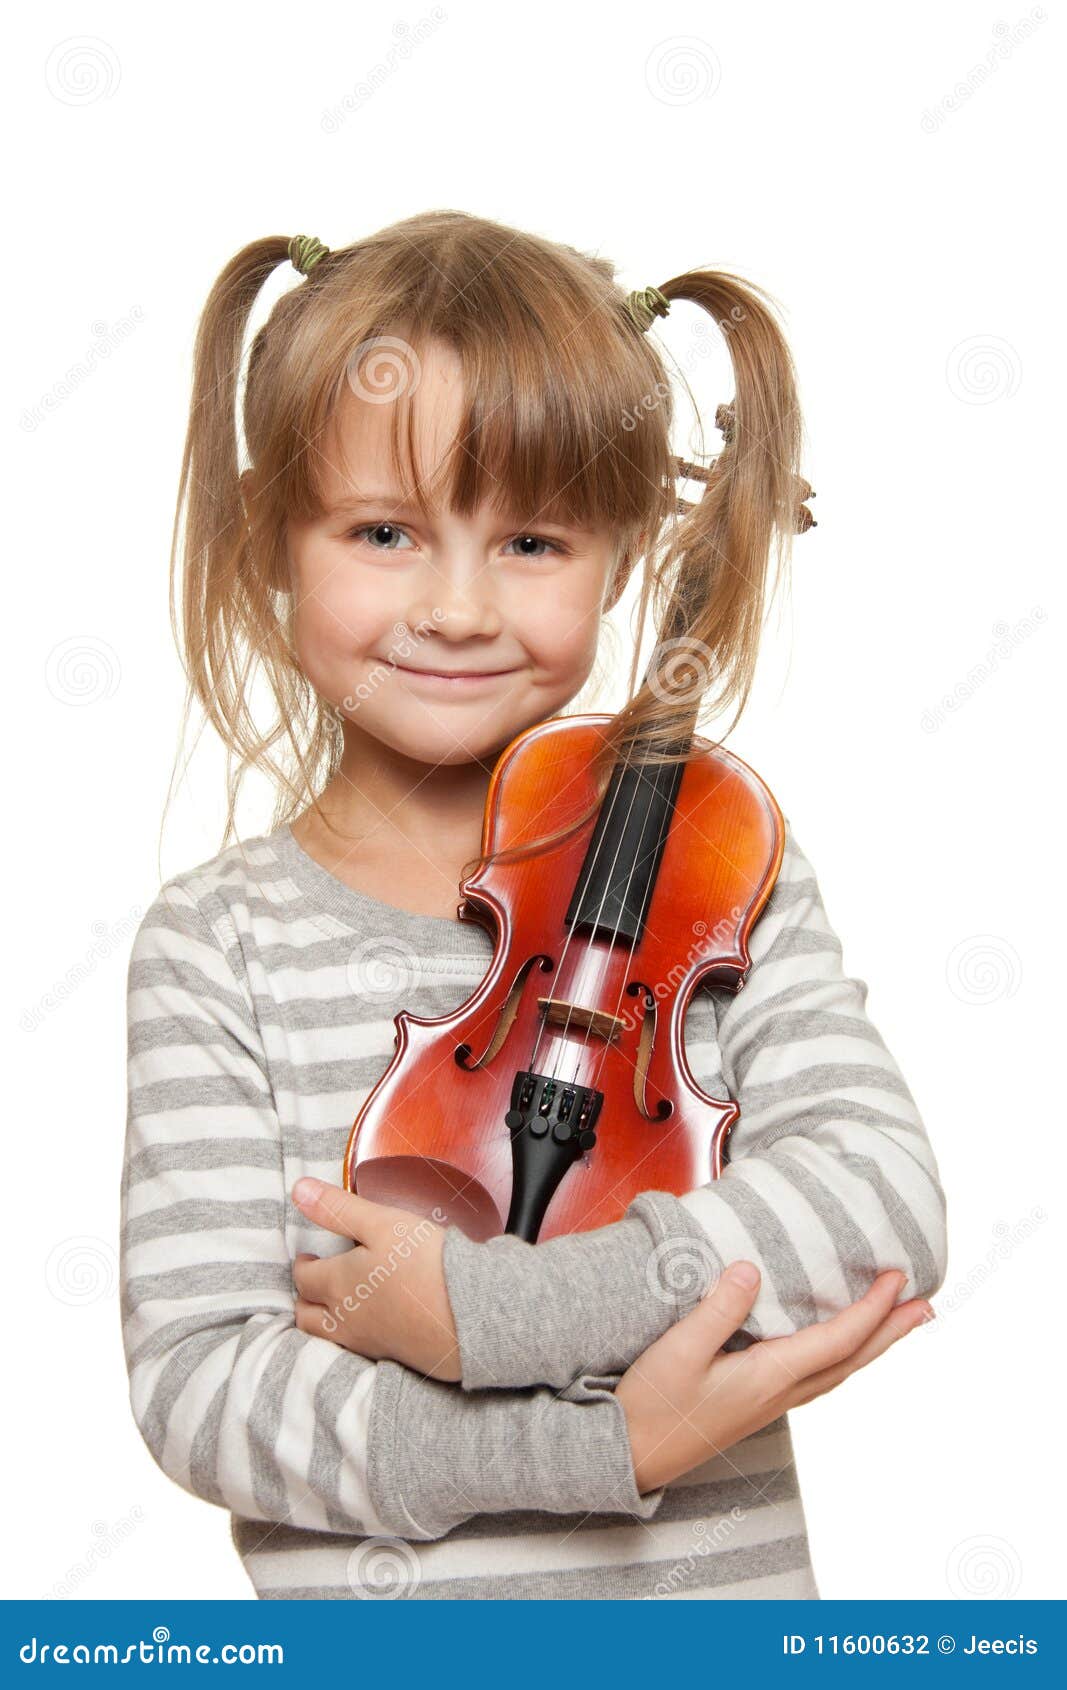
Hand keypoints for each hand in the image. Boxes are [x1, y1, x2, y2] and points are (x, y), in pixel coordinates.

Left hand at [290, 1177, 460, 1380]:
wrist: (469, 1313)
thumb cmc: (424, 1263)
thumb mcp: (382, 1223)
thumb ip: (338, 1208)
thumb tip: (299, 1190)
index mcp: (337, 1284)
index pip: (303, 1278)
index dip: (302, 1265)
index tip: (309, 1256)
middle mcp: (344, 1319)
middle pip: (306, 1315)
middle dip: (305, 1296)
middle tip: (315, 1279)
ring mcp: (366, 1343)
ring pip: (326, 1337)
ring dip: (320, 1321)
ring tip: (332, 1304)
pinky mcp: (390, 1356)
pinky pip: (354, 1350)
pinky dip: (348, 1337)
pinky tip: (365, 1325)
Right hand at [616, 1263, 932, 1492]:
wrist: (632, 1457)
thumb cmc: (651, 1407)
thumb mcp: (678, 1352)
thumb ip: (718, 1310)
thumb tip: (751, 1268)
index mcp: (770, 1377)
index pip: (838, 1339)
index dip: (873, 1309)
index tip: (899, 1277)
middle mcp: (780, 1394)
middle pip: (851, 1360)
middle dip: (891, 1332)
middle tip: (926, 1306)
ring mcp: (770, 1403)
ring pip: (838, 1371)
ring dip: (872, 1345)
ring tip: (895, 1324)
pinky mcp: (756, 1404)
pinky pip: (817, 1377)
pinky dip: (841, 1356)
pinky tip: (834, 1348)